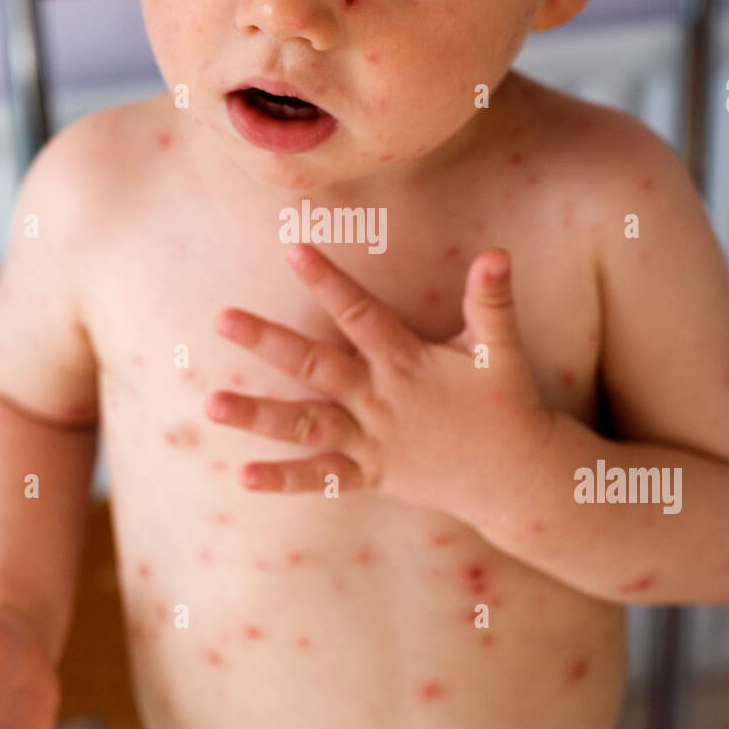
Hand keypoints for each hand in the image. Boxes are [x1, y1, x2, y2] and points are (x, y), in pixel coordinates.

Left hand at [204, 244, 555, 520]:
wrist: (517, 479)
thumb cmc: (506, 404)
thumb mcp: (502, 350)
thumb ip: (492, 300)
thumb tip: (496, 252)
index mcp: (407, 363)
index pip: (359, 314)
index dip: (328, 281)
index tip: (292, 248)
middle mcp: (380, 401)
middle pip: (315, 366)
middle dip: (268, 342)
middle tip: (221, 318)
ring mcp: (371, 442)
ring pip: (306, 426)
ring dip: (258, 417)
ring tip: (211, 405)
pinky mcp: (370, 476)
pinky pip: (322, 479)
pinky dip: (285, 480)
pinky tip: (243, 476)